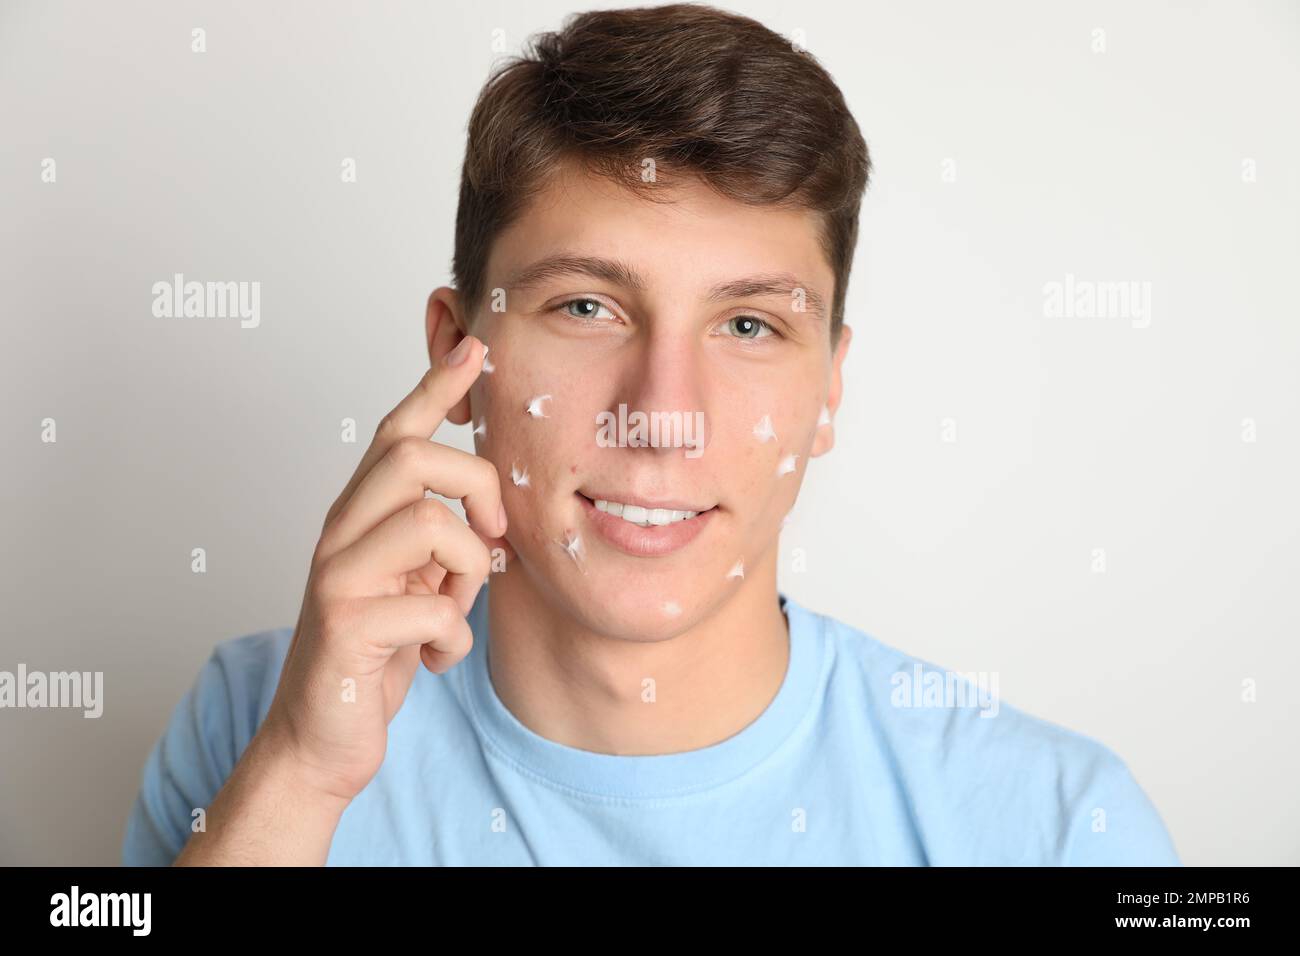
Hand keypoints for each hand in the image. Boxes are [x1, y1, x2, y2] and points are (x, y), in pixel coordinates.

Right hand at [259, 335, 503, 803]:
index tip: (474, 345)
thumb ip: (439, 542)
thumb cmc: (375, 653)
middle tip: (493, 538)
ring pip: (432, 524)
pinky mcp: (345, 627)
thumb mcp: (416, 583)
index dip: (436, 385)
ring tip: (453, 611)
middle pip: (416, 456)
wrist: (321, 737)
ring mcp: (336, 577)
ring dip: (468, 574)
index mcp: (361, 516)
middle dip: (478, 487)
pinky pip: (435, 610)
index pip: (398, 430)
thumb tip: (491, 511)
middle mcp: (340, 532)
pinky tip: (434, 660)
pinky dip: (454, 640)